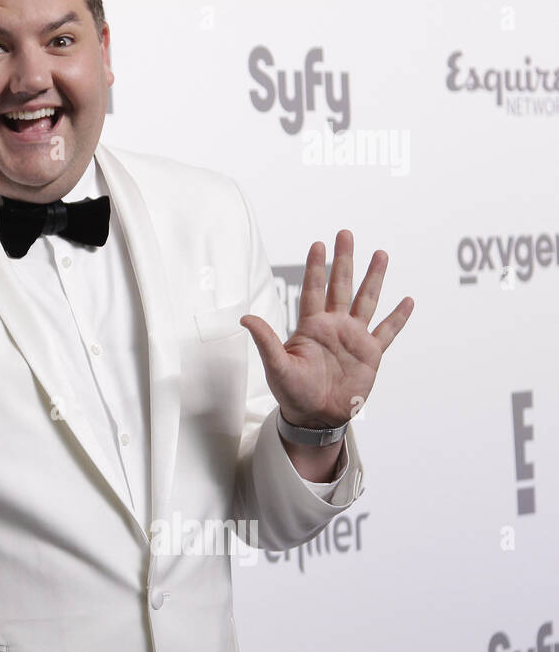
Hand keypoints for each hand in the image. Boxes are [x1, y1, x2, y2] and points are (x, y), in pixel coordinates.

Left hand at [240, 230, 412, 428]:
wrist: (316, 417)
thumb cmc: (292, 393)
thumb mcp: (277, 366)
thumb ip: (266, 341)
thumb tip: (244, 318)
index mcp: (311, 327)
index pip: (314, 289)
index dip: (316, 267)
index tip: (319, 243)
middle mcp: (334, 327)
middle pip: (341, 286)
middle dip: (344, 260)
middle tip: (345, 234)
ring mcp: (354, 339)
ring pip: (366, 301)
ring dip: (374, 278)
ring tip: (381, 254)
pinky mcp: (371, 354)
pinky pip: (387, 332)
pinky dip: (398, 317)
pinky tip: (407, 300)